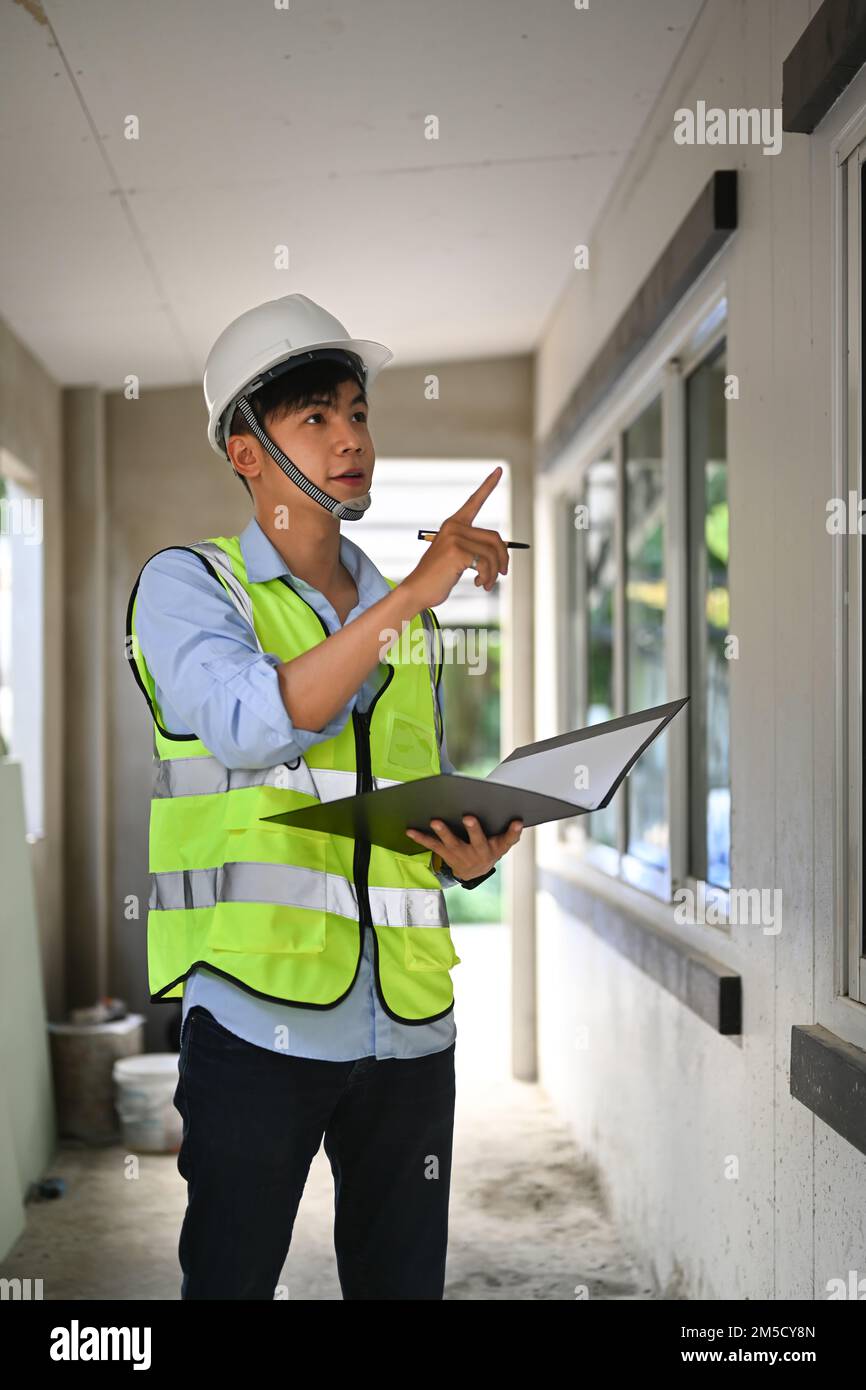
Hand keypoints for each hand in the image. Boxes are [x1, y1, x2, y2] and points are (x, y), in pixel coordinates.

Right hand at [401, 466, 509, 609]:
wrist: (417, 590)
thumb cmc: (438, 576)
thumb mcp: (458, 558)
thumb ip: (475, 549)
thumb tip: (503, 554)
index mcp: (453, 524)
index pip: (474, 501)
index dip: (488, 485)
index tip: (499, 470)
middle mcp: (454, 527)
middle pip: (495, 537)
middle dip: (503, 558)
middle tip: (503, 573)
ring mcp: (454, 538)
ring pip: (492, 553)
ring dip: (494, 572)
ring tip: (486, 583)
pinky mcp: (457, 551)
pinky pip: (486, 564)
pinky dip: (487, 577)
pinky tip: (478, 584)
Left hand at [405, 813, 523, 880]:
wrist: (474, 872)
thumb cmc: (490, 849)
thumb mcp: (502, 843)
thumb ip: (510, 831)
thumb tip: (518, 818)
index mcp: (495, 847)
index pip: (508, 839)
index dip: (513, 831)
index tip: (517, 821)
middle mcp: (479, 852)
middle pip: (477, 840)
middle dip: (473, 829)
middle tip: (469, 817)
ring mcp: (461, 854)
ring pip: (452, 842)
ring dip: (443, 832)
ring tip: (435, 821)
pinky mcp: (447, 854)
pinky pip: (433, 846)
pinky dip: (421, 838)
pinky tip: (410, 830)